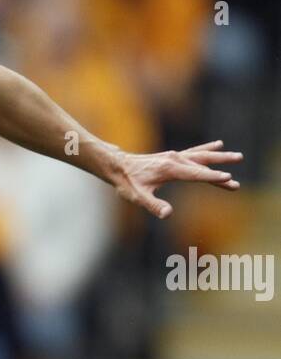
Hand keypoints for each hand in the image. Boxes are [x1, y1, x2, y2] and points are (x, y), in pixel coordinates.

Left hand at [108, 140, 241, 219]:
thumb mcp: (138, 197)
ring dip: (219, 157)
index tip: (228, 178)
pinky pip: (194, 152)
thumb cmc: (127, 183)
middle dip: (222, 165)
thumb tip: (168, 214)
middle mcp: (175, 159)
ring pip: (201, 156)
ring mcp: (174, 156)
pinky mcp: (172, 157)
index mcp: (170, 169)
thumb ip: (154, 205)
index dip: (213, 177)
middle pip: (203, 162)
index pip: (196, 174)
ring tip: (237, 156)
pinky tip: (218, 144)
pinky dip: (206, 148)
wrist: (118, 166)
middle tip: (239, 162)